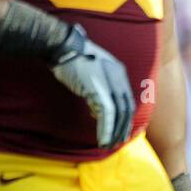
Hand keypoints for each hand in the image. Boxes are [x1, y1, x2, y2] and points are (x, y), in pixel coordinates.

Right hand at [48, 24, 135, 148]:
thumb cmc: (72, 59)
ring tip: (108, 144)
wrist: (62, 47)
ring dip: (113, 132)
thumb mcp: (91, 75)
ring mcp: (109, 84)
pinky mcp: (98, 90)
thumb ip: (97, 92)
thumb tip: (96, 111)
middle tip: (118, 142)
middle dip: (122, 128)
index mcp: (119, 72)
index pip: (127, 100)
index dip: (126, 118)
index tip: (122, 131)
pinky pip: (106, 115)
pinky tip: (103, 139)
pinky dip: (105, 129)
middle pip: (126, 110)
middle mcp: (118, 78)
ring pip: (117, 114)